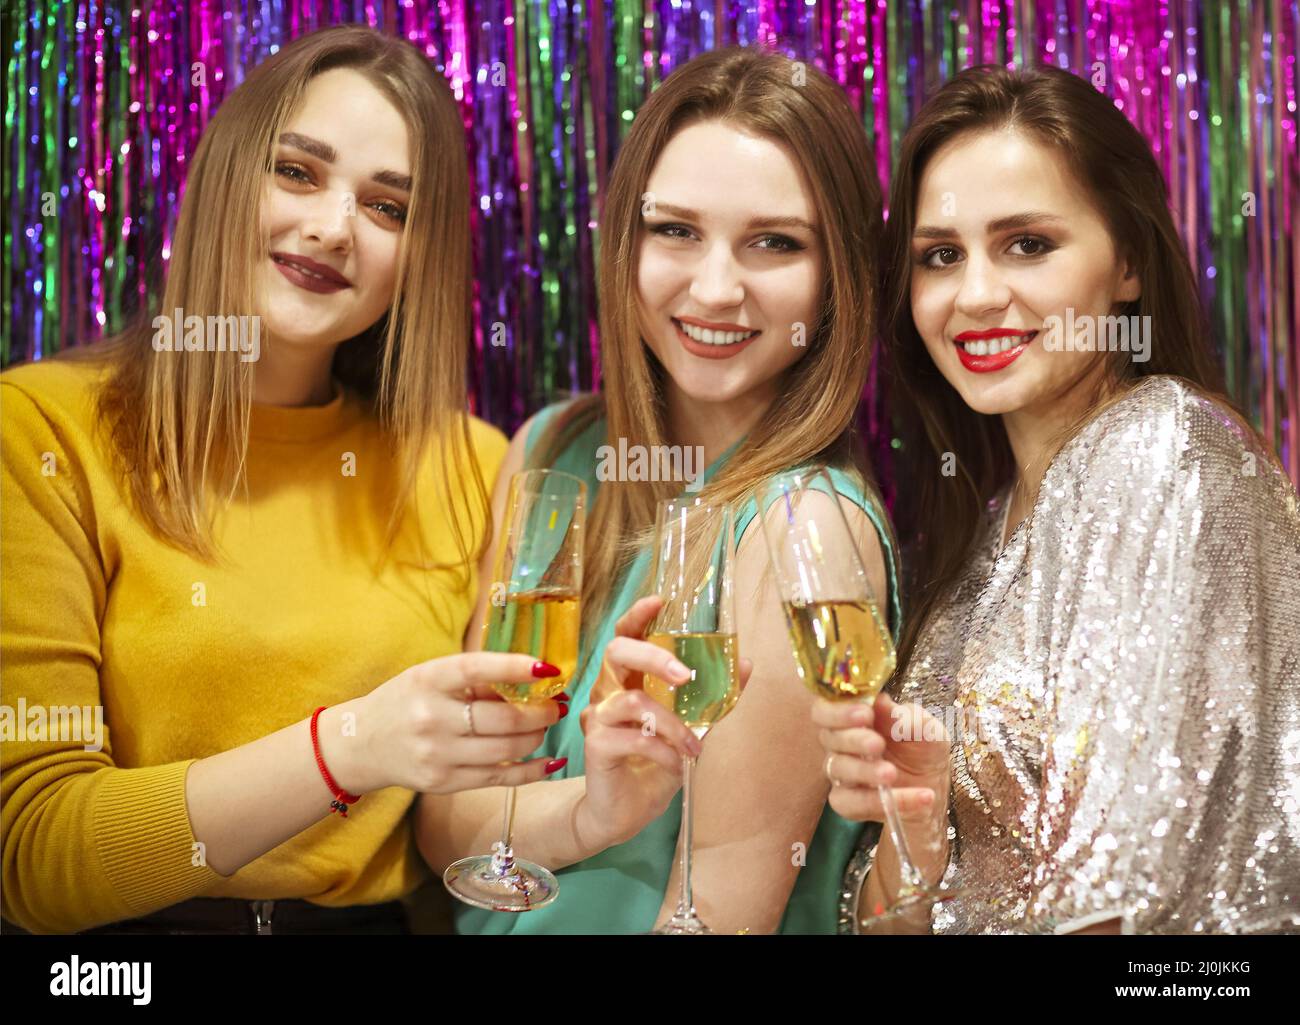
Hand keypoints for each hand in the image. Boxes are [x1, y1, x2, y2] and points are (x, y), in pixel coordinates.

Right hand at [320, 652, 564, 794]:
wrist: (360, 744)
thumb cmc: (405, 701)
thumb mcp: (430, 676)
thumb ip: (473, 678)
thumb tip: (531, 680)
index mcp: (428, 680)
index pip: (476, 669)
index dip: (514, 668)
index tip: (548, 668)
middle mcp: (431, 718)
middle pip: (501, 718)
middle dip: (540, 711)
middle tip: (557, 705)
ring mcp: (437, 755)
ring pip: (505, 749)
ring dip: (537, 737)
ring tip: (546, 725)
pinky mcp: (443, 783)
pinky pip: (498, 778)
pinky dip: (531, 770)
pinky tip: (551, 762)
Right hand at [576, 596, 753, 848]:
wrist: (629, 811)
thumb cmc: (654, 762)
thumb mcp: (691, 726)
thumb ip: (714, 697)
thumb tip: (746, 663)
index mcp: (629, 678)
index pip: (626, 635)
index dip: (637, 615)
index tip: (659, 601)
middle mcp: (608, 691)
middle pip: (616, 652)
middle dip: (653, 655)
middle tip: (686, 676)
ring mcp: (598, 717)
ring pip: (632, 700)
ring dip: (672, 724)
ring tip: (694, 748)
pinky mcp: (596, 746)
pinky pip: (631, 738)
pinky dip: (661, 750)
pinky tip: (675, 764)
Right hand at [811, 691, 949, 828]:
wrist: (932, 787)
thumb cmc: (923, 750)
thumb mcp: (927, 730)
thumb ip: (907, 717)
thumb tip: (882, 703)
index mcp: (853, 716)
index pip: (827, 707)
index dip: (840, 709)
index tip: (866, 712)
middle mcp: (841, 742)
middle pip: (829, 737)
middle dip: (853, 740)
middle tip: (877, 744)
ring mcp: (842, 772)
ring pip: (838, 769)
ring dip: (865, 771)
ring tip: (892, 774)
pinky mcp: (848, 802)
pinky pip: (854, 803)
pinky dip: (886, 802)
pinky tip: (919, 797)